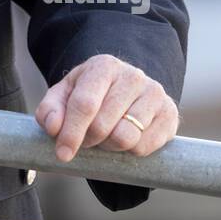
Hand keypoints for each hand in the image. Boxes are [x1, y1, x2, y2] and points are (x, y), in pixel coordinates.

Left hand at [35, 54, 179, 162]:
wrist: (126, 90)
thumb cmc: (90, 94)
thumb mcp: (64, 95)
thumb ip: (50, 109)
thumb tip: (53, 127)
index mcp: (104, 66)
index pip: (85, 104)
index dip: (71, 132)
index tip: (63, 153)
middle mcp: (133, 76)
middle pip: (103, 125)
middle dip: (89, 140)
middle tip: (87, 139)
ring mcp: (155, 93)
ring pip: (126, 138)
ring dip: (110, 146)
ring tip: (106, 136)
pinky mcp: (170, 113)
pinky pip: (145, 147)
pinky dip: (130, 152)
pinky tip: (126, 138)